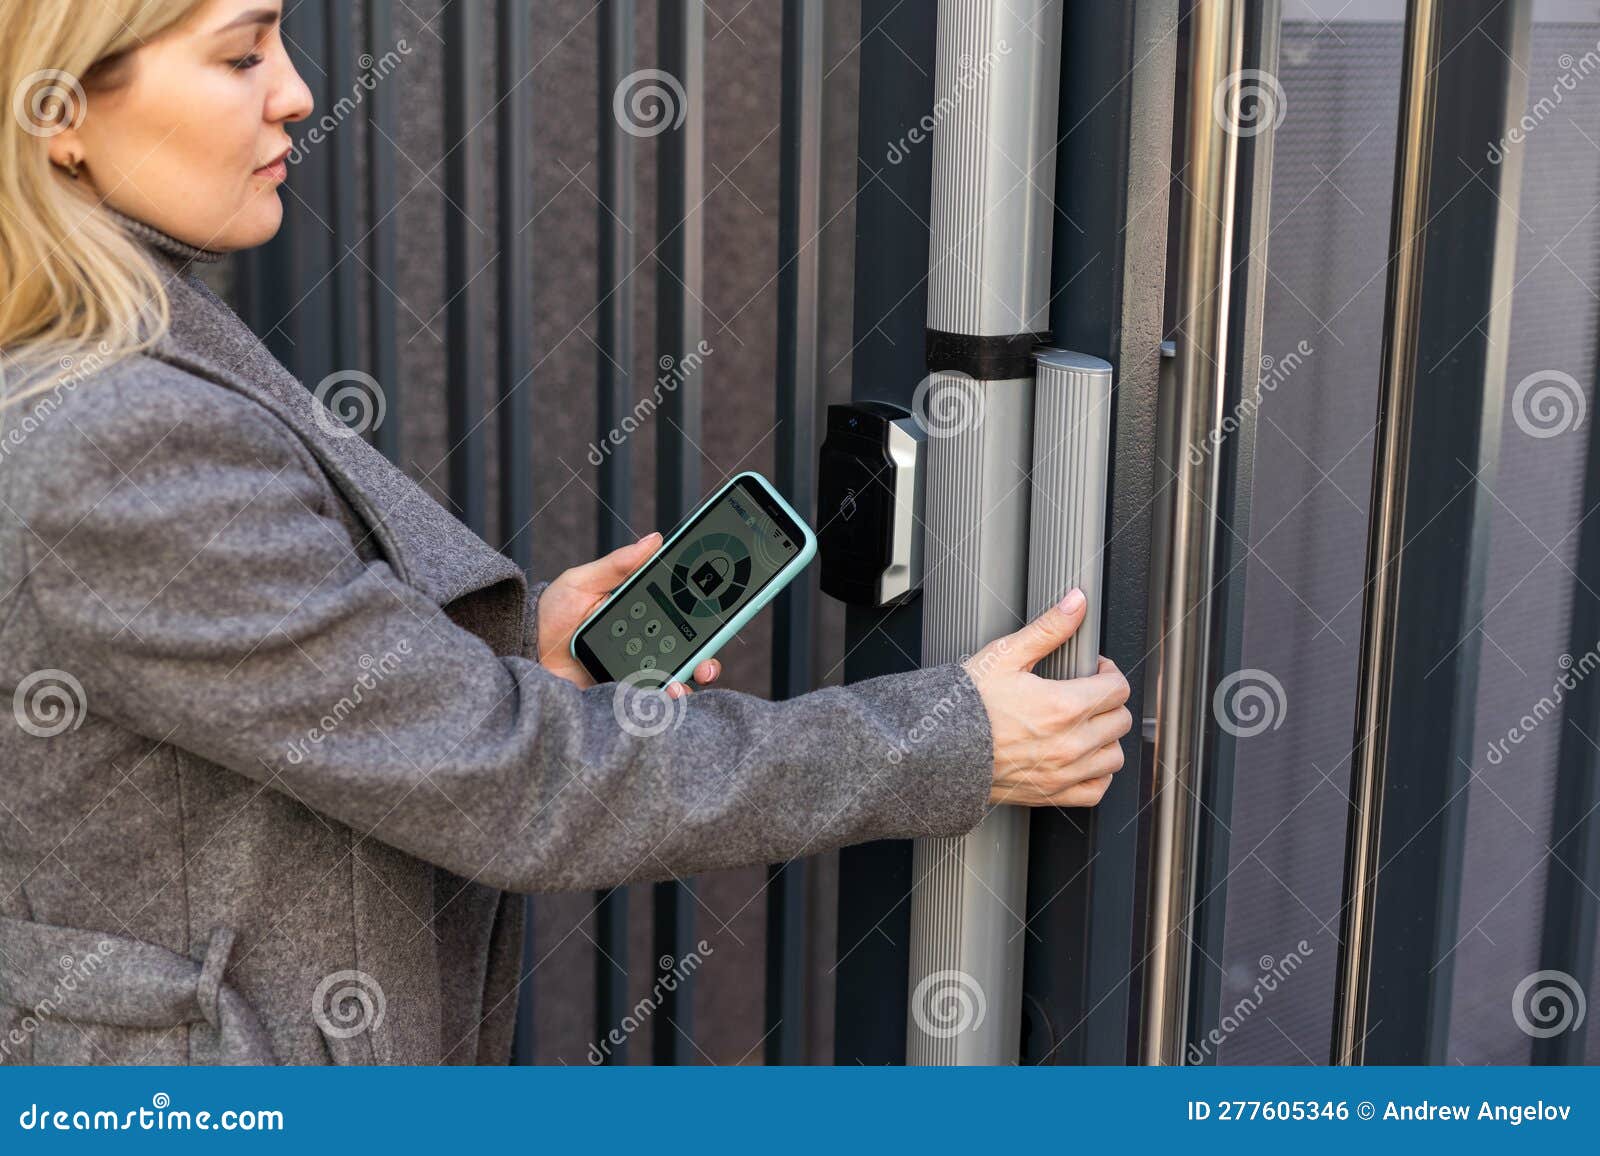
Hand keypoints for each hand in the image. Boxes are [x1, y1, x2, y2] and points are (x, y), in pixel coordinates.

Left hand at [535, 532, 721, 697]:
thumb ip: (618, 564)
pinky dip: (656, 706)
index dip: (707, 620)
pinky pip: (644, 705)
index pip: (683, 618)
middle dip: (706, 662)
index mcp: (643, 616)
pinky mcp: (619, 698)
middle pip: (688, 656)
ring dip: (683, 688)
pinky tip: (655, 701)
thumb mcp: (583, 581)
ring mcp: (634, 674)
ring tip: (678, 687)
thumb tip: (653, 539)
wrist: (523, 650)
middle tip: (706, 664)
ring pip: (672, 684)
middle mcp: (645, 647)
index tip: (720, 620)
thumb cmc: (552, 612)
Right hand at [963, 588, 1132, 806]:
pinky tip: (1082, 757)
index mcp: (1063, 706)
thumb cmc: (966, 704)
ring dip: (1107, 738)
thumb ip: (1048, 628)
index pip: (1118, 688)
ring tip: (1086, 724)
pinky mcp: (1051, 793)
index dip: (1108, 672)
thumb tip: (1076, 603)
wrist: (936, 748)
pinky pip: (1096, 790)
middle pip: (1120, 720)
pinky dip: (1097, 774)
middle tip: (1087, 692)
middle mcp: (1069, 744)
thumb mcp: (1005, 655)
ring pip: (1114, 756)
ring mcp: (1062, 772)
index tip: (1093, 670)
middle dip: (1109, 701)